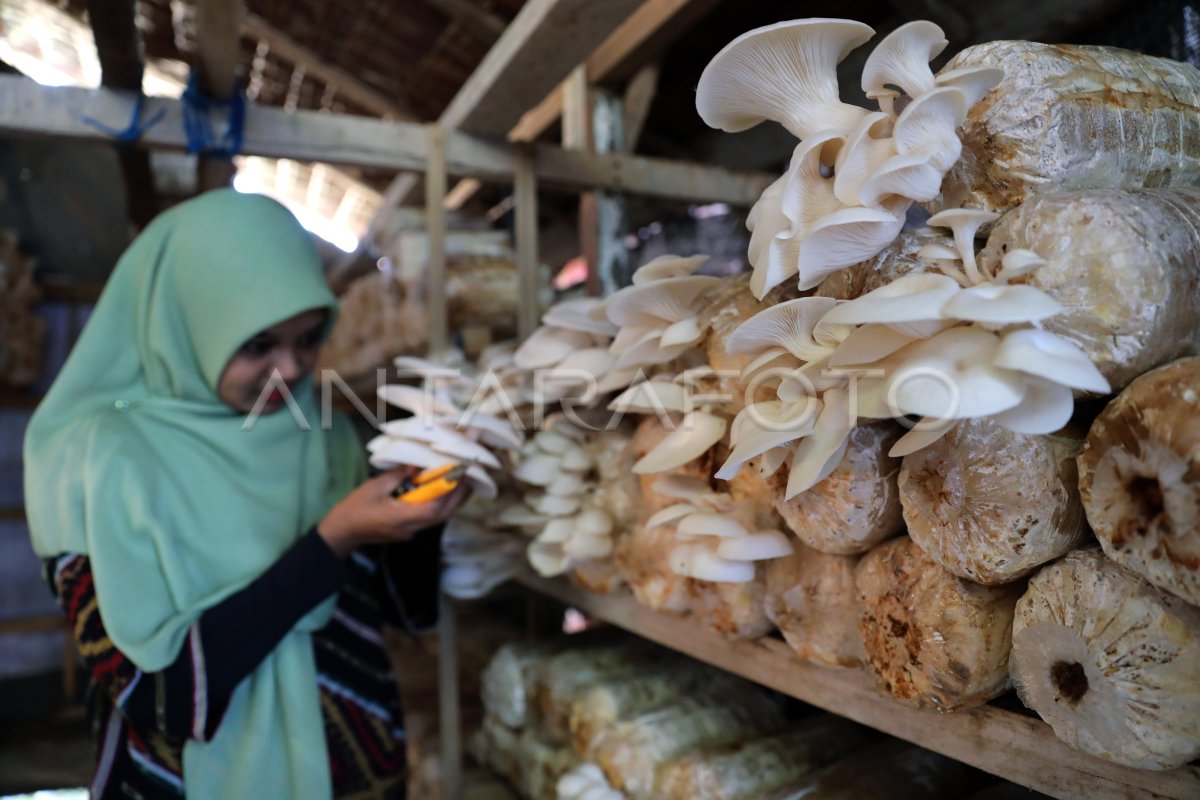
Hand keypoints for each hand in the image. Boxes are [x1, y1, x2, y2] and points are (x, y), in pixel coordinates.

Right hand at [317, 468, 471, 557]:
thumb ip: (400, 476)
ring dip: (451, 501)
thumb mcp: (376, 486)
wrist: (342, 532)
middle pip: (442, 515)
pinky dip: (440, 505)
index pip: (434, 507)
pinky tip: (441, 492)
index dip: (449, 491)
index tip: (459, 473)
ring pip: (439, 518)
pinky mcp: (408, 531)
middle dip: (458, 496)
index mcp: (401, 517)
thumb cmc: (355, 508)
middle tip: (469, 477)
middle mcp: (411, 528)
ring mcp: (410, 532)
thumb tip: (419, 465)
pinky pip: (430, 519)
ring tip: (460, 482)